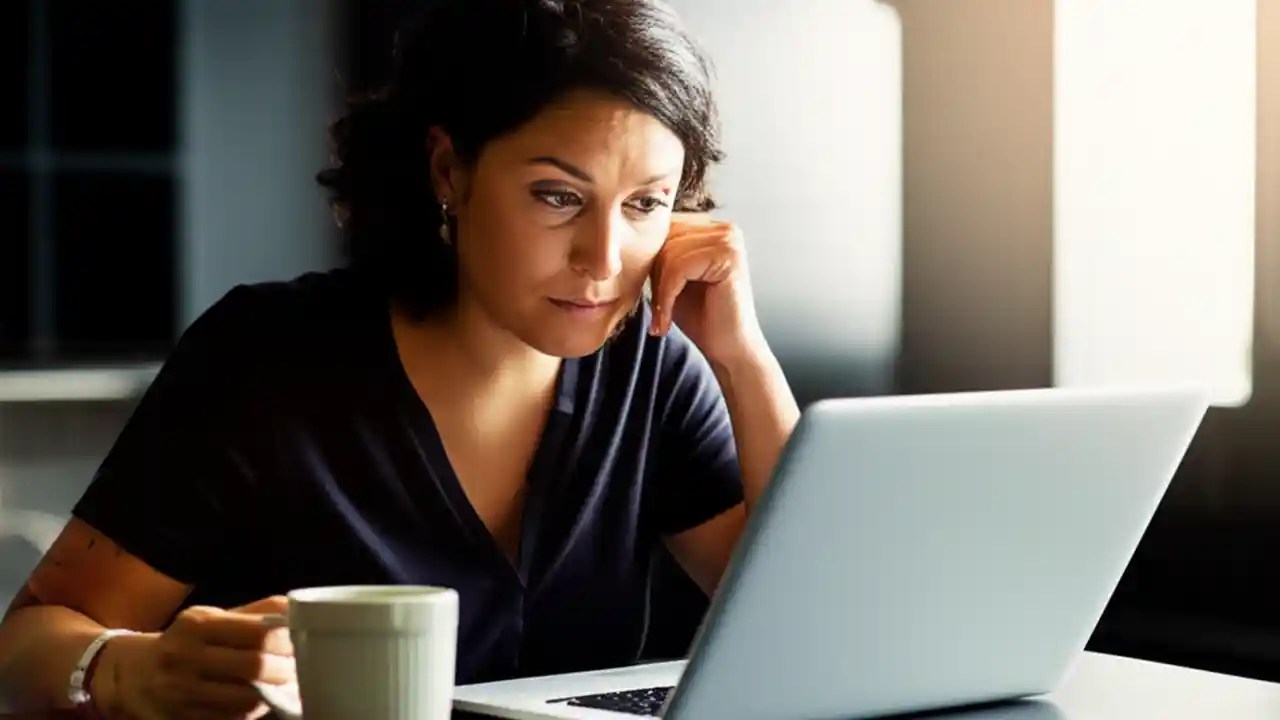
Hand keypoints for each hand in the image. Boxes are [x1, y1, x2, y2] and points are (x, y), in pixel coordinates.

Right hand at [104, 596, 295, 719]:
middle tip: (300, 666)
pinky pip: (232, 718)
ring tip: (285, 683)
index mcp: (198, 625)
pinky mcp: (183, 719)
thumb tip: (296, 609)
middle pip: (255, 667)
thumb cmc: (185, 642)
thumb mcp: (210, 618)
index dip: (288, 640)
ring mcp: (182, 693)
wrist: (132, 675)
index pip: (258, 633)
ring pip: (246, 698)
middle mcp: (186, 657)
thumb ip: (253, 613)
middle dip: (286, 668)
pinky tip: (262, 699)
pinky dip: (253, 710)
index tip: (302, 641)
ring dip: (274, 692)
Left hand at [650, 213, 765, 363]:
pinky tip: (667, 320)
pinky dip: (666, 297)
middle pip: (665, 240)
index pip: (664, 230)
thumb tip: (628, 237)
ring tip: (663, 317)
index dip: (651, 265)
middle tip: (658, 312)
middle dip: (654, 277)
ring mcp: (729, 240)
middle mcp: (724, 229)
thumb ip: (660, 254)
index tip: (654, 298)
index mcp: (712, 229)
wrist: (727, 349)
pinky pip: (678, 268)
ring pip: (669, 254)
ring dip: (660, 291)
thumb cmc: (702, 317)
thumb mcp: (673, 279)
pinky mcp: (727, 257)